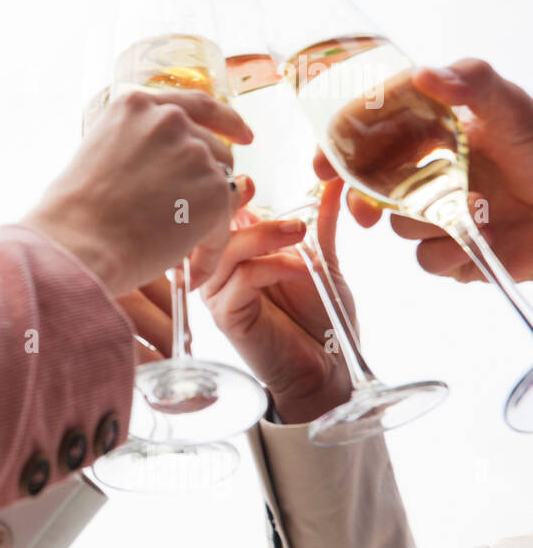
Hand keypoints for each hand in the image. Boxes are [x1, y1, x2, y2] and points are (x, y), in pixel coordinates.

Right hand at [25, 86, 251, 296]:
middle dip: (208, 183)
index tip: (243, 136)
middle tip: (189, 216)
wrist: (76, 244)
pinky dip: (207, 253)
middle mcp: (168, 119)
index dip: (224, 121)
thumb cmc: (71, 216)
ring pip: (223, 188)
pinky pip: (222, 227)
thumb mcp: (97, 157)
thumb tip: (167, 170)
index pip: (196, 103)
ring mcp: (194, 153)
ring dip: (206, 220)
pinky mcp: (214, 191)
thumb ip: (135, 148)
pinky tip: (188, 273)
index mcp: (136, 105)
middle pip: (214, 149)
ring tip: (178, 251)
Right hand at [118, 182, 357, 424]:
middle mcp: (219, 270)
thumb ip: (321, 224)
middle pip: (212, 227)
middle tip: (273, 203)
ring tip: (301, 237)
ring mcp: (218, 293)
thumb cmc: (321, 318)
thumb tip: (334, 181)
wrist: (328, 366)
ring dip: (264, 237)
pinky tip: (302, 270)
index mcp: (236, 253)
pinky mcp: (226, 315)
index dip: (226, 195)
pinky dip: (273, 267)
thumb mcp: (323, 260)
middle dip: (236, 208)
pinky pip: (241, 278)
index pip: (218, 215)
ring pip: (224, 250)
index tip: (251, 182)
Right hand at [318, 59, 532, 282]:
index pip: (363, 141)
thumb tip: (421, 76)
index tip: (323, 168)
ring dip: (430, 223)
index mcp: (426, 134)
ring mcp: (437, 214)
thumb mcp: (511, 104)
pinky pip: (429, 261)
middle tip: (366, 213)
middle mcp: (425, 173)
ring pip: (400, 228)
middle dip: (363, 202)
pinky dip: (454, 252)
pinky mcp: (454, 252)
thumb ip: (470, 81)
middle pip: (367, 190)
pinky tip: (486, 237)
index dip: (335, 154)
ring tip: (479, 210)